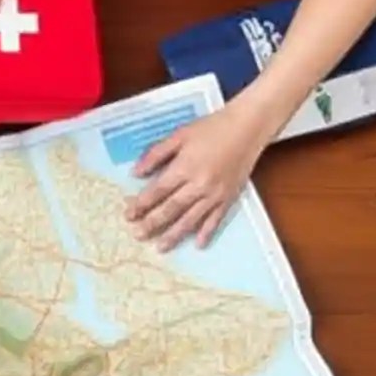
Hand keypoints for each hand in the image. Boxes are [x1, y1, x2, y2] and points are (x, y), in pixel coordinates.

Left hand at [125, 107, 268, 251]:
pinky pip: (216, 219)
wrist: (247, 128)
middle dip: (153, 224)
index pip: (158, 191)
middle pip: (171, 209)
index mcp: (184, 168)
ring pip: (191, 219)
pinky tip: (198, 245)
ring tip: (160, 247)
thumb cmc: (211, 129)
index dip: (141, 204)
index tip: (128, 215)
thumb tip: (136, 173)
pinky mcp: (229, 198)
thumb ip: (156, 154)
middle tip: (137, 235)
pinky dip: (207, 233)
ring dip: (174, 235)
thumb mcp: (179, 135)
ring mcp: (215, 194)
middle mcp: (199, 185)